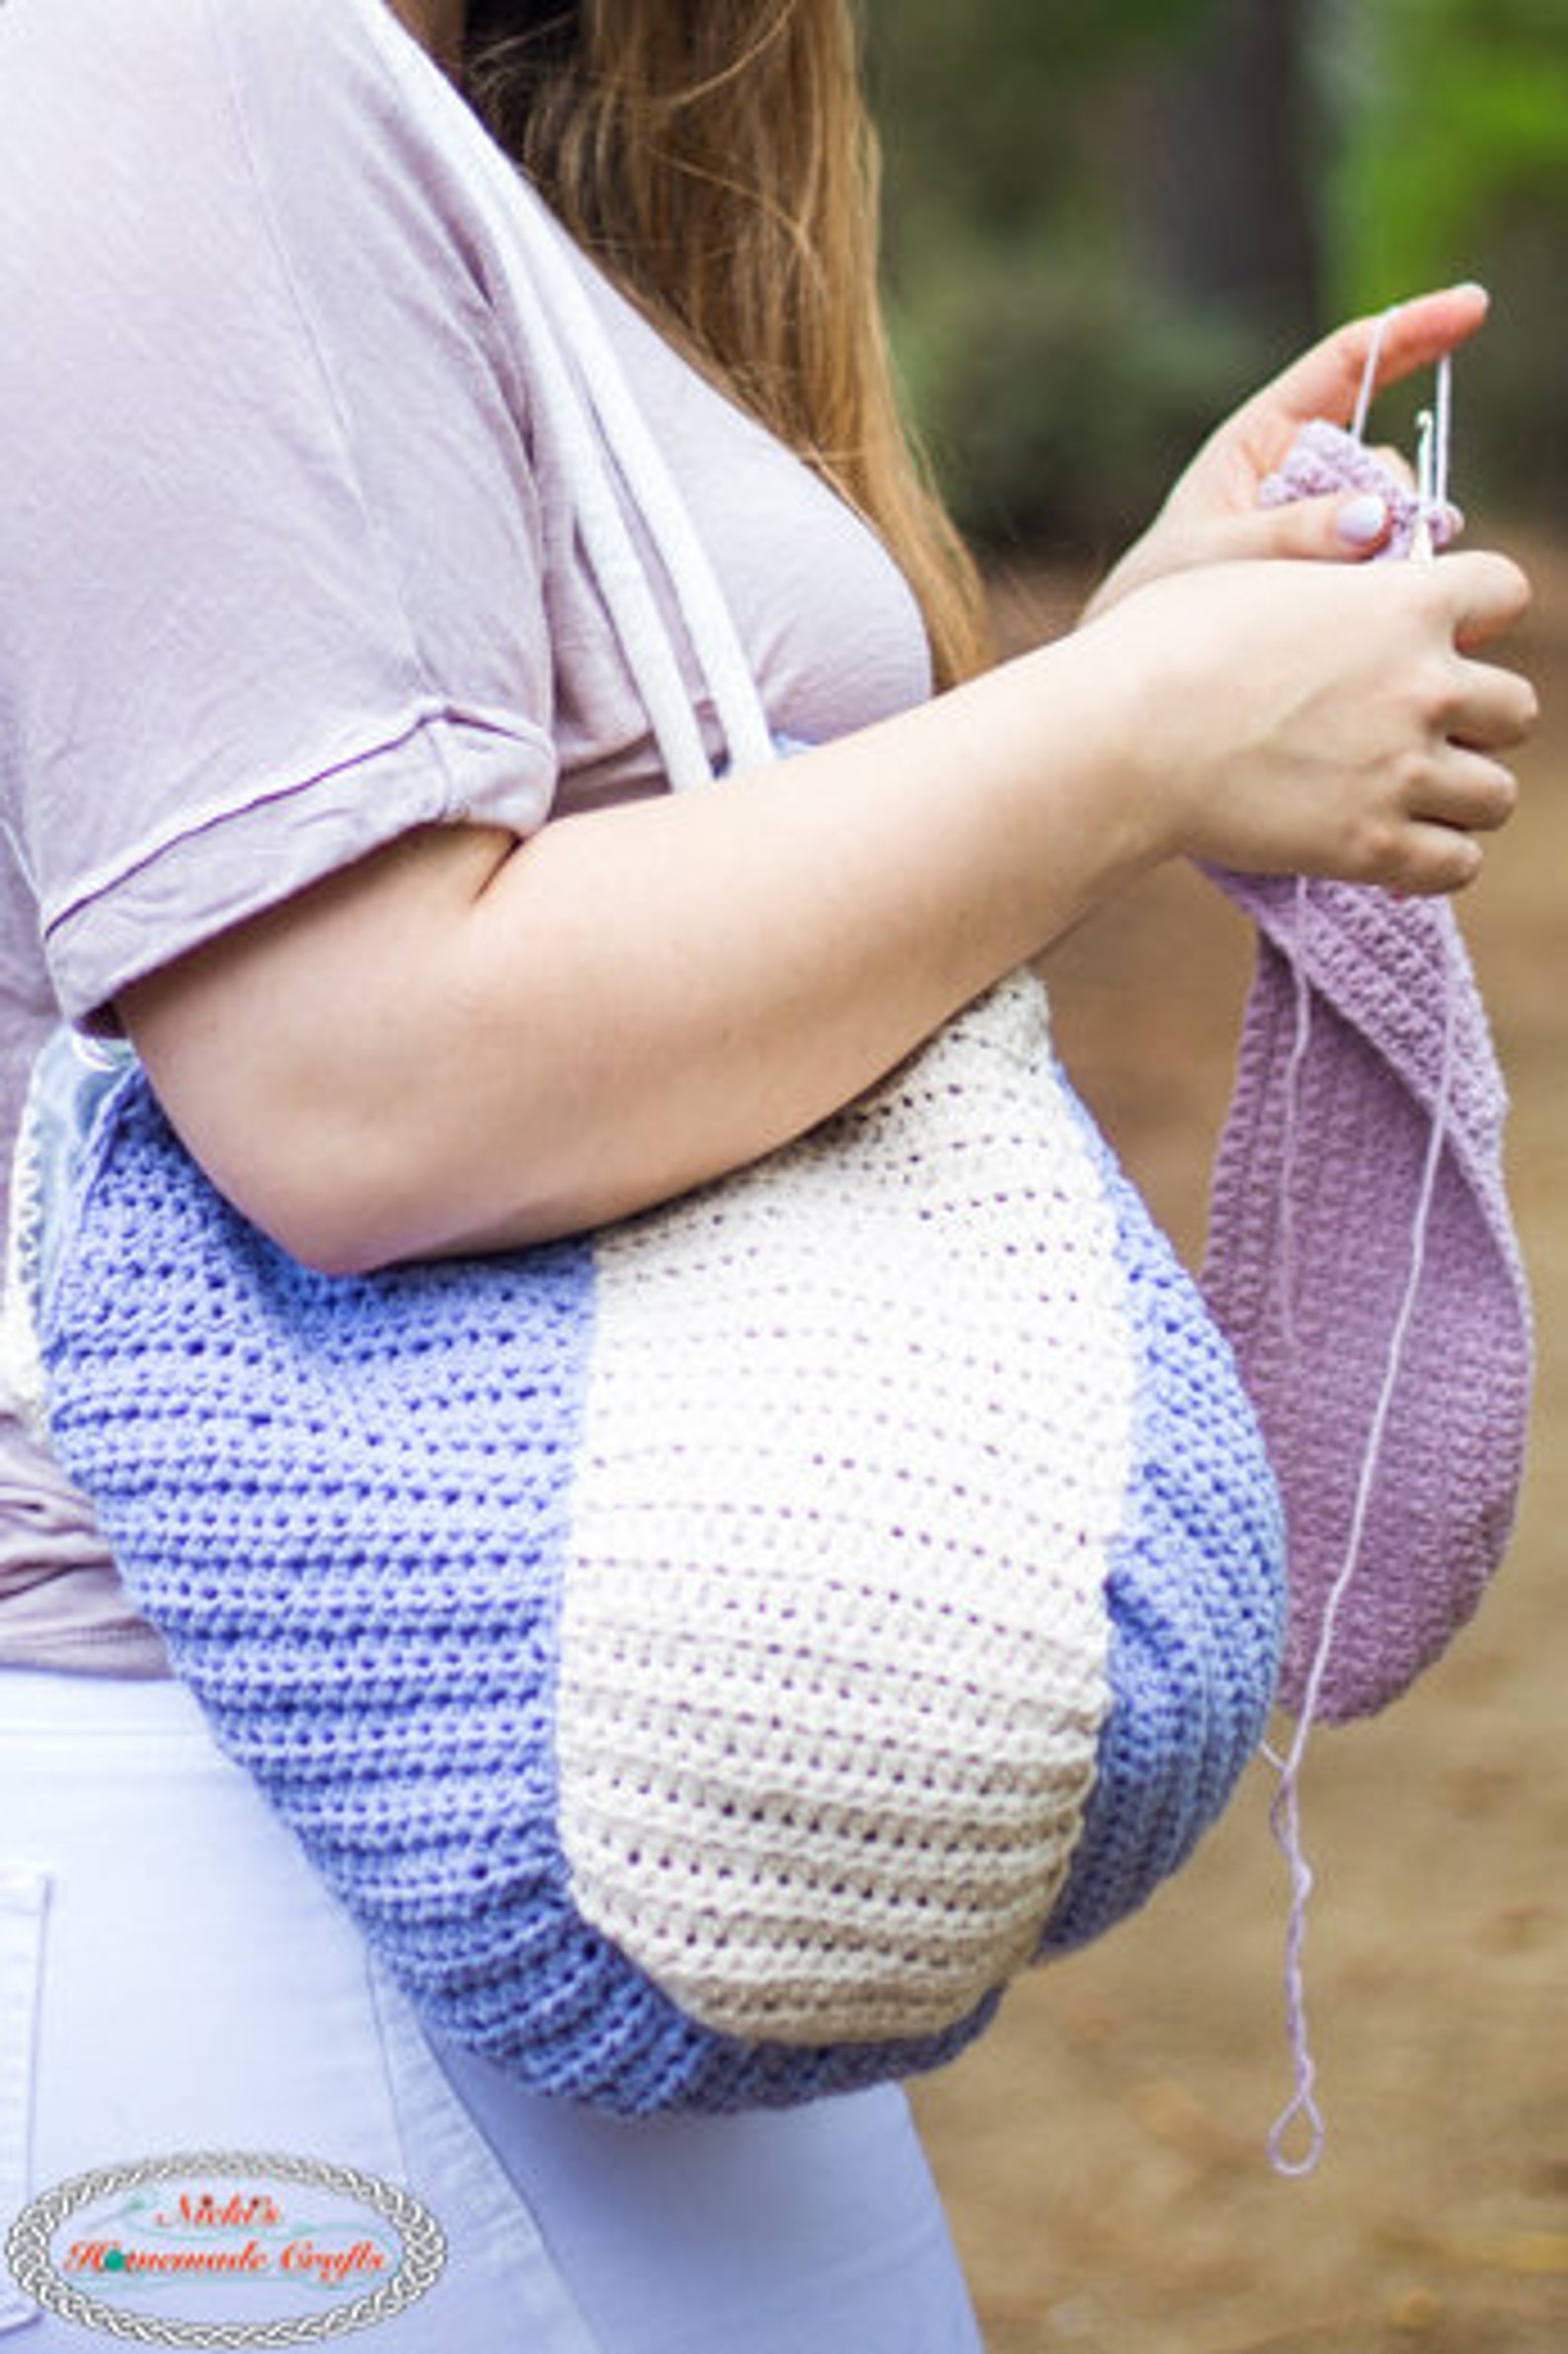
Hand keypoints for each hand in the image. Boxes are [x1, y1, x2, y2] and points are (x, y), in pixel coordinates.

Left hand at [1082, 286, 1487, 623]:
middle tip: (1365, 554)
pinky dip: (1384, 583)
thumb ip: (1289, 535)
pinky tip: (1348, 610)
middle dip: (1389, 501)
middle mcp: (1304, 471)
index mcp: (1262, 435)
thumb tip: (1376, 517)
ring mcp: (1329, 521)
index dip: (1411, 331)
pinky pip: (1390, 562)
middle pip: (1383, 461)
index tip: (1472, 307)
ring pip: (1395, 516)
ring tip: (1324, 595)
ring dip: (1383, 553)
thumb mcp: (1214, 557)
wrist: (1153, 666)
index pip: (1347, 365)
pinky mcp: (1345, 567)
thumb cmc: (1162, 594)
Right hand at [1089, 546, 1535, 894]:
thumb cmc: (1165, 641)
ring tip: (1406, 794)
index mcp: (1406, 600)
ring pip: (1497, 795)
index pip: (1508, 591)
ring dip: (1461, 794)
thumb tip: (1383, 528)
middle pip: (1518, 708)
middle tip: (1413, 728)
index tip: (1436, 637)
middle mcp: (1425, 685)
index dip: (1477, 614)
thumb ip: (1331, 553)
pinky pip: (1459, 864)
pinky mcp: (1372, 846)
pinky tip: (1395, 846)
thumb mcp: (1253, 562)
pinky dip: (1436, 860)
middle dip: (1475, 718)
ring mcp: (1403, 771)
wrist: (1121, 738)